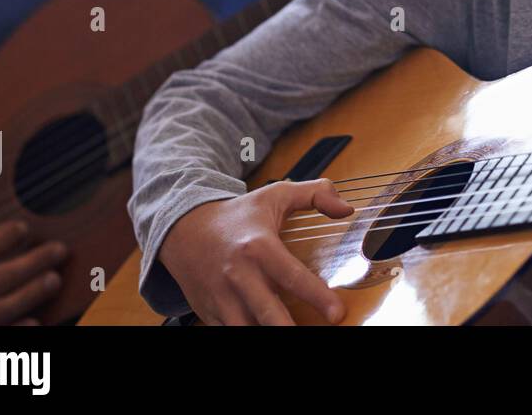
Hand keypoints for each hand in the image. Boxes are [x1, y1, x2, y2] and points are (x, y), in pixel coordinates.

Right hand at [159, 178, 354, 325]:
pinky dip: (246, 334)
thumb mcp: (276, 195)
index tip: (337, 314)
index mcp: (258, 247)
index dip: (317, 296)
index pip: (292, 276)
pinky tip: (264, 331)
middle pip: (267, 312)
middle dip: (288, 329)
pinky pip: (229, 332)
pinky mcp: (208, 312)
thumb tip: (347, 209)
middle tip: (319, 335)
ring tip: (293, 334)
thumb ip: (316, 195)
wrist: (184, 229)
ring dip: (268, 334)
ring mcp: (221, 297)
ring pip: (245, 329)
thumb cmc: (237, 215)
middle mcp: (238, 275)